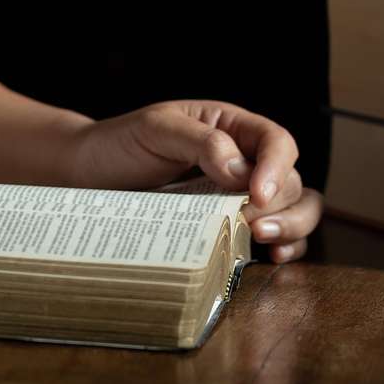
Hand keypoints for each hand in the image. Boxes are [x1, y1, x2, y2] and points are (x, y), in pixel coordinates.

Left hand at [66, 99, 322, 264]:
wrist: (89, 176)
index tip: (256, 195)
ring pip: (295, 208)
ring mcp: (240, 195)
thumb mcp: (156, 130)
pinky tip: (270, 257)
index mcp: (231, 126)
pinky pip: (276, 236)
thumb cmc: (120, 144)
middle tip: (252, 224)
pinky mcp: (231, 226)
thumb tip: (240, 170)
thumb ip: (200, 142)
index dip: (276, 168)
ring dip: (292, 226)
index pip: (276, 142)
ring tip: (264, 240)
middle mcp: (244, 159)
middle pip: (291, 180)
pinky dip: (284, 247)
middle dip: (281, 204)